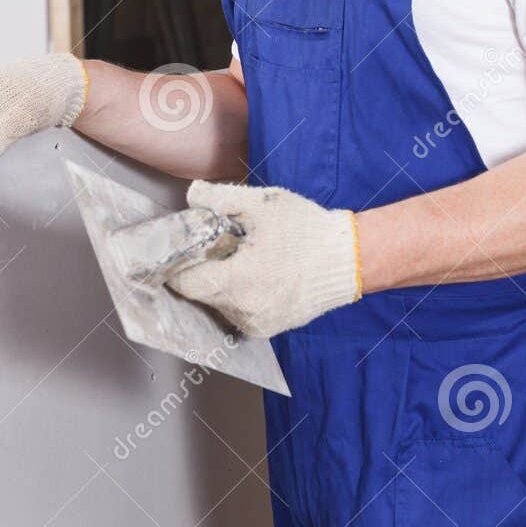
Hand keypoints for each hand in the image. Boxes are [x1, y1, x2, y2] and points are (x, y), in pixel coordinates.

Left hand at [166, 179, 361, 337]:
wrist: (348, 260)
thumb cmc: (307, 231)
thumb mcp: (262, 204)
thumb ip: (220, 199)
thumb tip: (193, 197)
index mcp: (237, 281)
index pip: (185, 283)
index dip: (177, 264)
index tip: (179, 249)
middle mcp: (243, 311)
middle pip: (200, 294)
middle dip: (202, 269)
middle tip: (217, 245)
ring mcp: (256, 324)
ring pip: (218, 304)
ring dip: (220, 283)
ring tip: (242, 258)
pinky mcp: (268, 329)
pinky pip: (238, 312)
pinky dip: (238, 294)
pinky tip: (255, 273)